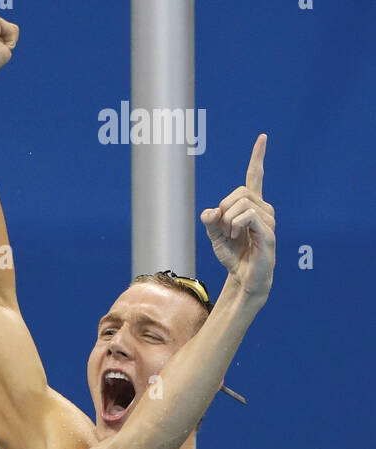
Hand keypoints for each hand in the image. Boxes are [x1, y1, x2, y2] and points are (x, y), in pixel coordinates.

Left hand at [200, 134, 274, 298]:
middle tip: (223, 229)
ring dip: (229, 221)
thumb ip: (211, 222)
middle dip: (224, 209)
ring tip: (232, 236)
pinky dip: (236, 225)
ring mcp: (268, 220)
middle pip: (240, 192)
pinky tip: (236, 236)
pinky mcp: (268, 232)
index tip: (262, 138)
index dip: (257, 158)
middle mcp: (264, 209)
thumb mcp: (215, 237)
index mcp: (252, 206)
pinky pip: (249, 215)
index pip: (255, 177)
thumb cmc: (233, 257)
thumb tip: (211, 211)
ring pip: (243, 204)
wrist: (244, 278)